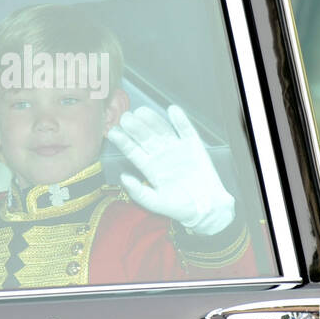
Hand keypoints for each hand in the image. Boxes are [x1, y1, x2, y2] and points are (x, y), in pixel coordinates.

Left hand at [106, 105, 234, 235]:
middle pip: (144, 136)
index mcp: (149, 167)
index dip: (123, 141)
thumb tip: (123, 177)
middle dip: (135, 127)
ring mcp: (176, 148)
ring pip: (161, 129)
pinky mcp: (193, 145)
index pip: (132, 150)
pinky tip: (173, 111)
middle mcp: (160, 154)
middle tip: (126, 118)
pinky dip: (180, 120)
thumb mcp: (156, 203)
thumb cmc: (180, 207)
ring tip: (142, 112)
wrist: (206, 208)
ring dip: (152, 120)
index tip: (113, 132)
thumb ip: (139, 192)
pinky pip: (186, 130)